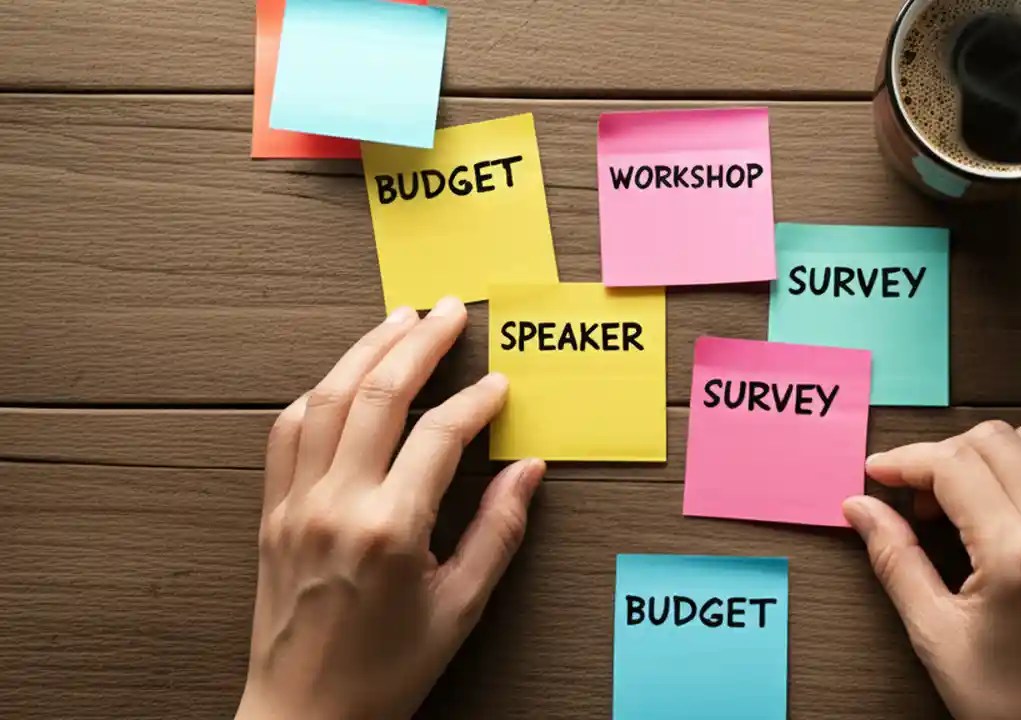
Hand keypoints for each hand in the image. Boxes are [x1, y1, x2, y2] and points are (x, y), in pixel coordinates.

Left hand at [236, 298, 545, 719]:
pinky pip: (287, 431)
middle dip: (420, 343)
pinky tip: (343, 376)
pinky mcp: (272, 512)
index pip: (439, 435)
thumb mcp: (460, 609)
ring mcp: (295, 504)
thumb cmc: (385, 671)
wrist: (302, 717)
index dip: (476, 402)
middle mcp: (336, 505)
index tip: (500, 385)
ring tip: (399, 319)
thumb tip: (529, 470)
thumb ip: (498, 531)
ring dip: (365, 350)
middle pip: (378, 394)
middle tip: (450, 311)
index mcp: (389, 531)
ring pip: (327, 399)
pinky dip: (319, 392)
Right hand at [843, 421, 1020, 719]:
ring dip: (989, 453)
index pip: (954, 465)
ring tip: (961, 496)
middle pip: (993, 440)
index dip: (906, 460)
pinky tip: (1007, 497)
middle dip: (942, 455)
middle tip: (915, 496)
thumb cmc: (1013, 704)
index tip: (880, 473)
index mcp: (1017, 556)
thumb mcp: (935, 635)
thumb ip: (895, 559)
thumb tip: (861, 508)